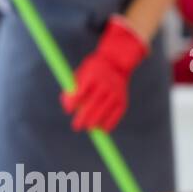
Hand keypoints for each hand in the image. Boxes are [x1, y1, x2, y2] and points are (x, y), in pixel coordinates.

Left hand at [60, 15, 148, 131]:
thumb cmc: (92, 71)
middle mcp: (106, 84)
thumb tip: (68, 108)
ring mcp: (116, 92)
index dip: (73, 103)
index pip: (81, 93)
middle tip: (76, 126)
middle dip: (83, 118)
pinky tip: (103, 129)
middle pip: (93, 105)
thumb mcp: (80, 74)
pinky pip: (117, 114)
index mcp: (92, 76)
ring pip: (104, 111)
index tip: (69, 110)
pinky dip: (110, 123)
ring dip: (95, 122)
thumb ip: (72, 89)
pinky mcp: (123, 99)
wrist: (117, 63)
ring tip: (89, 126)